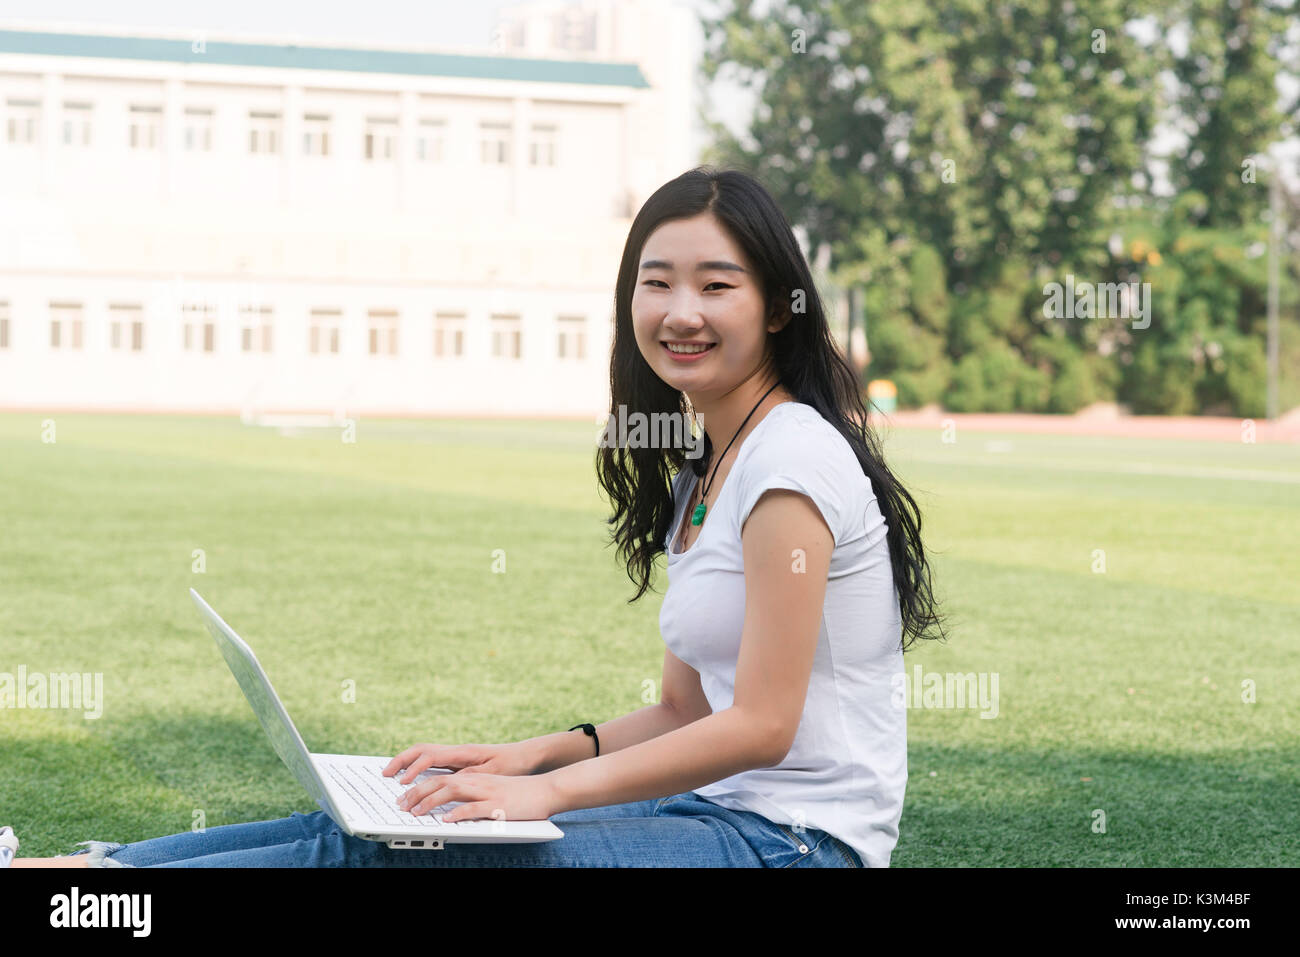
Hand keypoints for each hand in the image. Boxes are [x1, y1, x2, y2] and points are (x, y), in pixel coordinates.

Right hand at [383, 741, 539, 783]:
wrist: (525, 756)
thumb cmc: (511, 764)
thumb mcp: (493, 773)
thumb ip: (471, 776)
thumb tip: (450, 781)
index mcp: (463, 752)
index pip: (430, 756)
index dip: (414, 769)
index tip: (403, 782)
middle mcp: (456, 750)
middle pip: (421, 750)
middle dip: (401, 760)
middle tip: (385, 774)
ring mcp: (456, 754)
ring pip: (424, 753)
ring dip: (406, 762)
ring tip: (392, 774)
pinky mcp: (458, 761)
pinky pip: (431, 760)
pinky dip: (416, 766)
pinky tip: (411, 775)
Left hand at [395, 770, 560, 822]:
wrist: (546, 790)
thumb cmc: (519, 793)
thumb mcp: (491, 789)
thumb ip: (471, 795)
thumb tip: (450, 807)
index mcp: (474, 777)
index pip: (440, 778)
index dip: (419, 787)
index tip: (404, 797)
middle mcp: (477, 781)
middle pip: (441, 782)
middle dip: (417, 793)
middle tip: (402, 805)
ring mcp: (487, 792)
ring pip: (452, 791)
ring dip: (431, 802)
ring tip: (416, 812)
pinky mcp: (498, 805)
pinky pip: (474, 808)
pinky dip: (458, 814)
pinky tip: (447, 820)